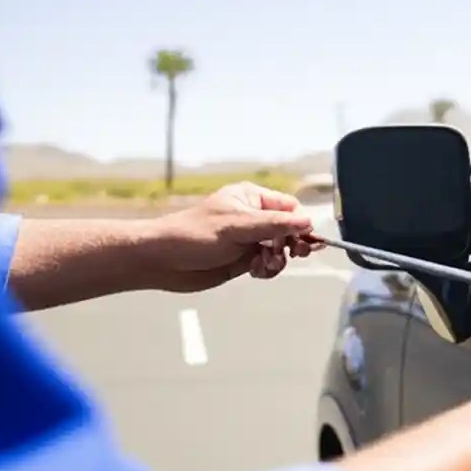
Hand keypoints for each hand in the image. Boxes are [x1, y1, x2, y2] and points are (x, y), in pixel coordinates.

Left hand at [142, 182, 315, 291]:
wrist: (164, 262)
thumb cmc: (192, 234)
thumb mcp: (237, 226)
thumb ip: (274, 224)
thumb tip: (306, 221)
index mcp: (251, 199)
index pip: (289, 207)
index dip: (299, 223)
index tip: (303, 238)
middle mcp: (252, 218)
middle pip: (289, 229)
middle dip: (292, 243)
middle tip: (295, 253)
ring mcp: (248, 239)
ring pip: (280, 249)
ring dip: (278, 259)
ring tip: (265, 264)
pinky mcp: (242, 259)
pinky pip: (268, 264)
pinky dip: (267, 269)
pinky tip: (255, 271)